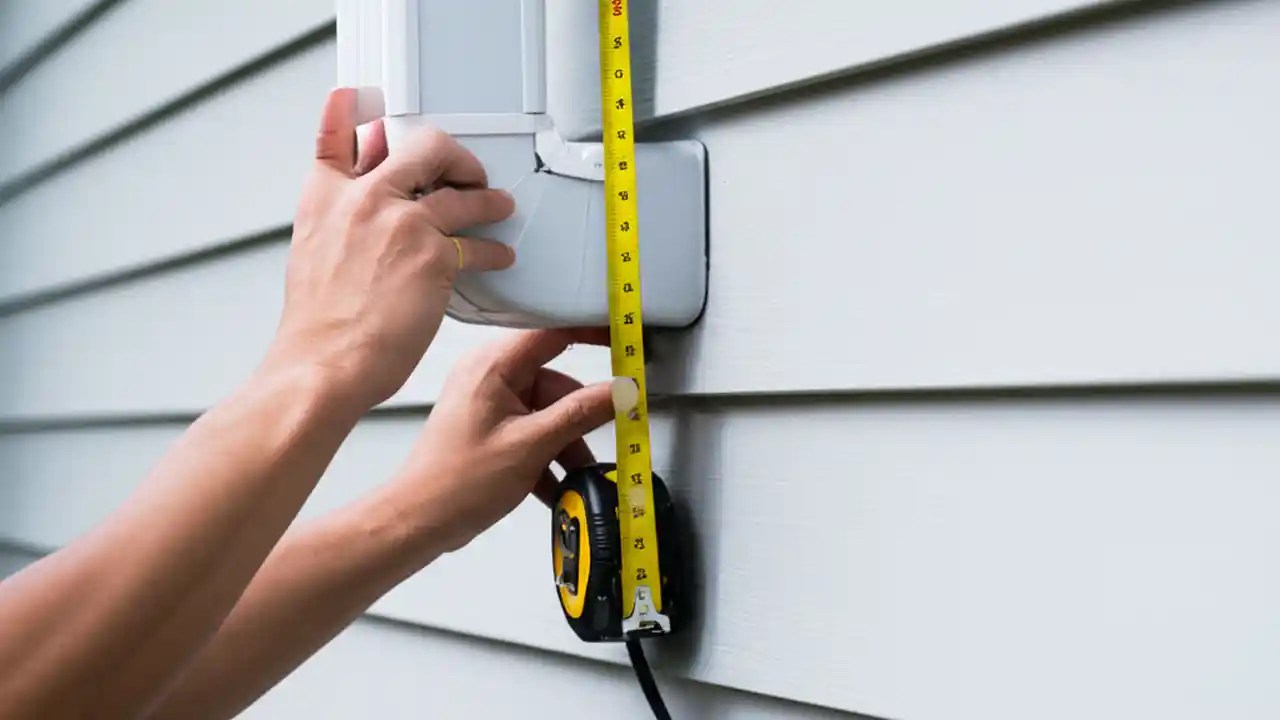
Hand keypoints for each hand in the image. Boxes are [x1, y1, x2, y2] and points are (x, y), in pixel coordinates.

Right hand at [264, 88, 516, 410]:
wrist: (323, 362)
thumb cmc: (319, 324)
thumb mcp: (314, 256)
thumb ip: (341, 221)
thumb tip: (367, 203)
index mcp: (326, 198)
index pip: (334, 138)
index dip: (347, 113)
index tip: (360, 100)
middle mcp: (364, 199)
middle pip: (423, 148)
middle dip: (455, 155)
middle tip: (467, 172)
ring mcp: (401, 223)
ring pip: (462, 192)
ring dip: (488, 198)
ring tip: (499, 205)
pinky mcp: (433, 256)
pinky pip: (478, 244)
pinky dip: (494, 250)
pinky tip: (500, 256)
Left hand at [385, 329, 615, 553]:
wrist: (418, 521)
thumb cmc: (458, 482)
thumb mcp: (531, 446)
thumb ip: (581, 415)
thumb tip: (622, 391)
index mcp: (493, 365)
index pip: (553, 330)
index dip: (593, 332)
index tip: (626, 343)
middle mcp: (490, 375)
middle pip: (555, 383)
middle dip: (580, 418)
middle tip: (603, 443)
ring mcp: (489, 402)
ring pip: (547, 413)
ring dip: (566, 446)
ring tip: (578, 480)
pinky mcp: (490, 427)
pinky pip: (532, 431)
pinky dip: (547, 457)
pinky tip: (557, 488)